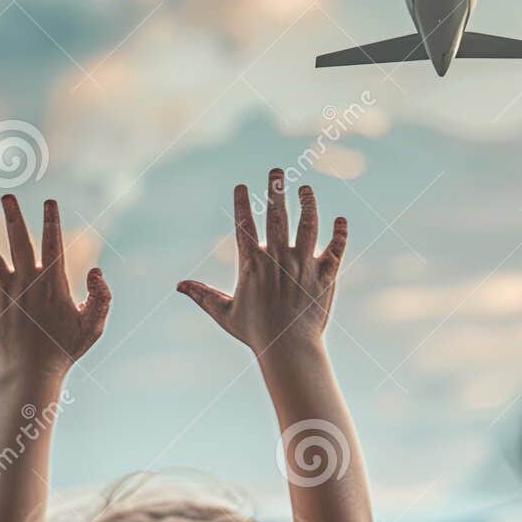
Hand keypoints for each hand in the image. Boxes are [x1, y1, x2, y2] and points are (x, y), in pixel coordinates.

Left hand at [0, 196, 111, 377]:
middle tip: (7, 196)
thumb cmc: (65, 349)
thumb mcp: (93, 326)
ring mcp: (3, 294)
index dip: (51, 220)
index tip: (50, 202)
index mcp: (52, 284)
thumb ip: (101, 297)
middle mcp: (25, 283)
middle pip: (18, 242)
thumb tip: (96, 271)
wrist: (31, 373)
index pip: (53, 244)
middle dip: (13, 217)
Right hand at [178, 175, 346, 358]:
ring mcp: (304, 264)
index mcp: (253, 264)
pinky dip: (340, 234)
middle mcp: (279, 258)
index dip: (241, 203)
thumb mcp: (225, 313)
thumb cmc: (256, 333)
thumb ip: (203, 296)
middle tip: (276, 171)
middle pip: (277, 215)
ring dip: (308, 203)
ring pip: (308, 225)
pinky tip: (341, 220)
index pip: (245, 225)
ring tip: (305, 189)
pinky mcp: (325, 275)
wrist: (289, 349)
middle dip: (275, 190)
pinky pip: (336, 249)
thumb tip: (179, 286)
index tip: (241, 186)